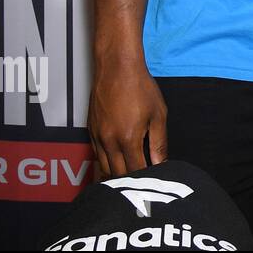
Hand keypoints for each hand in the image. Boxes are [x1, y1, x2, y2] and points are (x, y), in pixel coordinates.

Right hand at [87, 55, 167, 177]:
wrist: (117, 67)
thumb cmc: (139, 87)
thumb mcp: (158, 115)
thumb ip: (159, 142)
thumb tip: (161, 163)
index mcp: (128, 138)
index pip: (136, 170)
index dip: (146, 179)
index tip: (153, 182)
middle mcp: (109, 141)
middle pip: (117, 173)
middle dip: (130, 182)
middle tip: (142, 185)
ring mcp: (98, 136)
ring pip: (103, 167)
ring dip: (115, 175)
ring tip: (129, 181)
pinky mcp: (90, 130)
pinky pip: (96, 155)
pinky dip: (105, 163)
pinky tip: (115, 164)